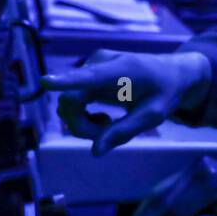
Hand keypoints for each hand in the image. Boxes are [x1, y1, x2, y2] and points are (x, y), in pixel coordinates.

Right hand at [42, 49, 211, 154]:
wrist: (171, 72)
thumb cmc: (165, 92)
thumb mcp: (153, 116)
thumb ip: (124, 132)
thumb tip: (95, 152)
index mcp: (122, 71)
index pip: (89, 77)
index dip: (65, 82)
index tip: (45, 82)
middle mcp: (99, 63)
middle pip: (70, 100)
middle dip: (81, 125)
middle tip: (106, 134)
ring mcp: (90, 67)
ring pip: (68, 103)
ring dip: (83, 122)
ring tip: (109, 124)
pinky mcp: (86, 74)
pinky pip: (72, 100)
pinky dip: (84, 115)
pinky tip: (103, 118)